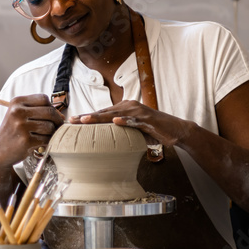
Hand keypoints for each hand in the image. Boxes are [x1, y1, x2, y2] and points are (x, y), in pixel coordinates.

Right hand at [0, 94, 64, 167]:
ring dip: (52, 133)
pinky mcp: (26, 140)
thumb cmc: (13, 132)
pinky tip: (41, 143)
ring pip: (50, 126)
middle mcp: (18, 112)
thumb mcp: (18, 115)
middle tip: (57, 127)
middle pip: (49, 111)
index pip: (43, 98)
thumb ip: (36, 110)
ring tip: (45, 136)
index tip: (54, 115)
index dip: (52, 106)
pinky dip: (47, 142)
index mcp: (16, 102)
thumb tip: (60, 114)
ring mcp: (21, 126)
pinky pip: (47, 139)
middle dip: (57, 120)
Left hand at [69, 100, 192, 146]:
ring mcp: (138, 111)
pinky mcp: (148, 119)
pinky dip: (124, 121)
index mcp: (124, 108)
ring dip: (99, 118)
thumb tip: (104, 142)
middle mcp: (129, 106)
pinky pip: (134, 120)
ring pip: (115, 114)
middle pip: (105, 112)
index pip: (103, 113)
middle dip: (88, 117)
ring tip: (85, 120)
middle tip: (72, 120)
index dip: (88, 117)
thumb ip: (120, 133)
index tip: (73, 121)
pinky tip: (115, 122)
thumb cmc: (153, 132)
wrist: (175, 130)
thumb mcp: (133, 132)